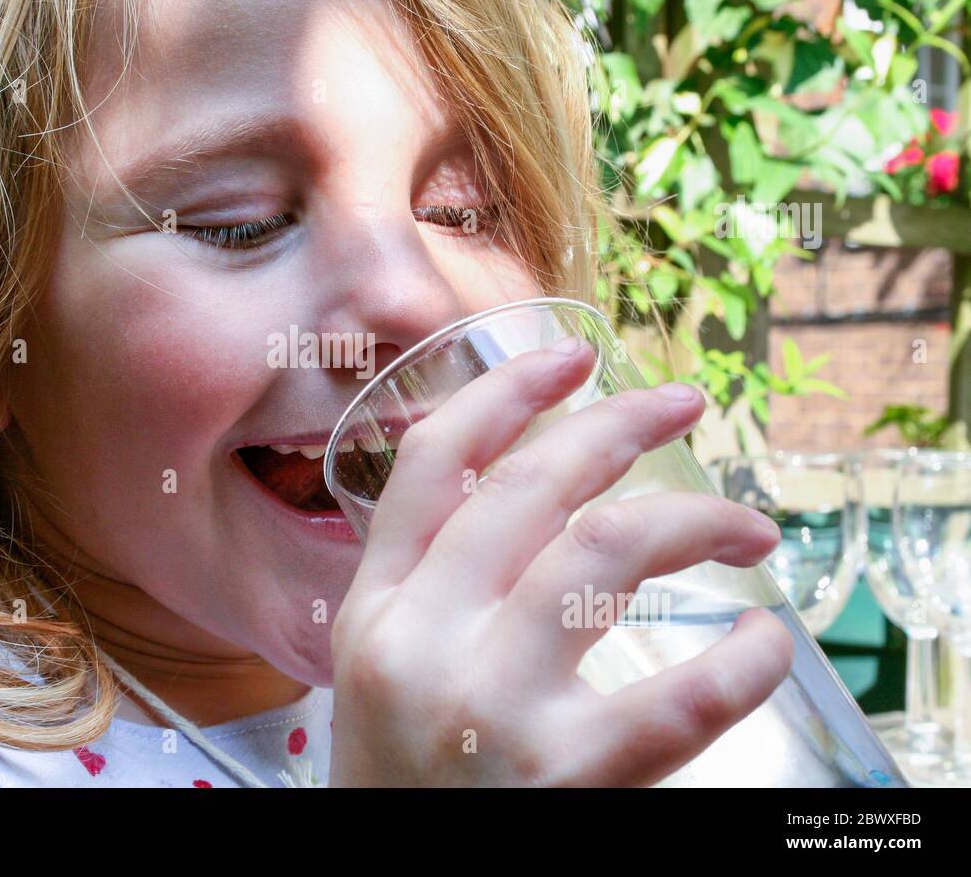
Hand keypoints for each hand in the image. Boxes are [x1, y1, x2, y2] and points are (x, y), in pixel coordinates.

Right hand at [328, 338, 793, 786]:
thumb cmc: (403, 784)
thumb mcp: (384, 671)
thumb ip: (429, 586)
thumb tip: (529, 494)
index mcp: (374, 610)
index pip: (436, 464)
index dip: (508, 391)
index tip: (572, 355)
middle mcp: (422, 642)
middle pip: (536, 488)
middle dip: (621, 425)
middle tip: (684, 404)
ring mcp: (490, 710)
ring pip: (607, 552)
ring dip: (697, 519)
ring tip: (747, 529)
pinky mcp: (565, 779)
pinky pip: (676, 697)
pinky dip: (743, 659)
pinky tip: (765, 642)